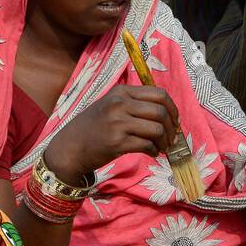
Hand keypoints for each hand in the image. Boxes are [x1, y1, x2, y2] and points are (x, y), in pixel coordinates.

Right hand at [44, 84, 180, 183]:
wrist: (70, 146)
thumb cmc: (94, 127)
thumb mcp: (112, 105)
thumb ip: (135, 104)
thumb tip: (167, 113)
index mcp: (121, 91)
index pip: (159, 94)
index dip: (173, 109)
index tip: (175, 121)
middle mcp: (119, 104)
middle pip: (161, 112)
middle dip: (171, 128)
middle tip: (171, 139)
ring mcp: (117, 122)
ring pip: (156, 129)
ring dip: (164, 141)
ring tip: (162, 147)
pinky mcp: (117, 142)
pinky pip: (147, 145)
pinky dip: (154, 151)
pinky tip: (151, 153)